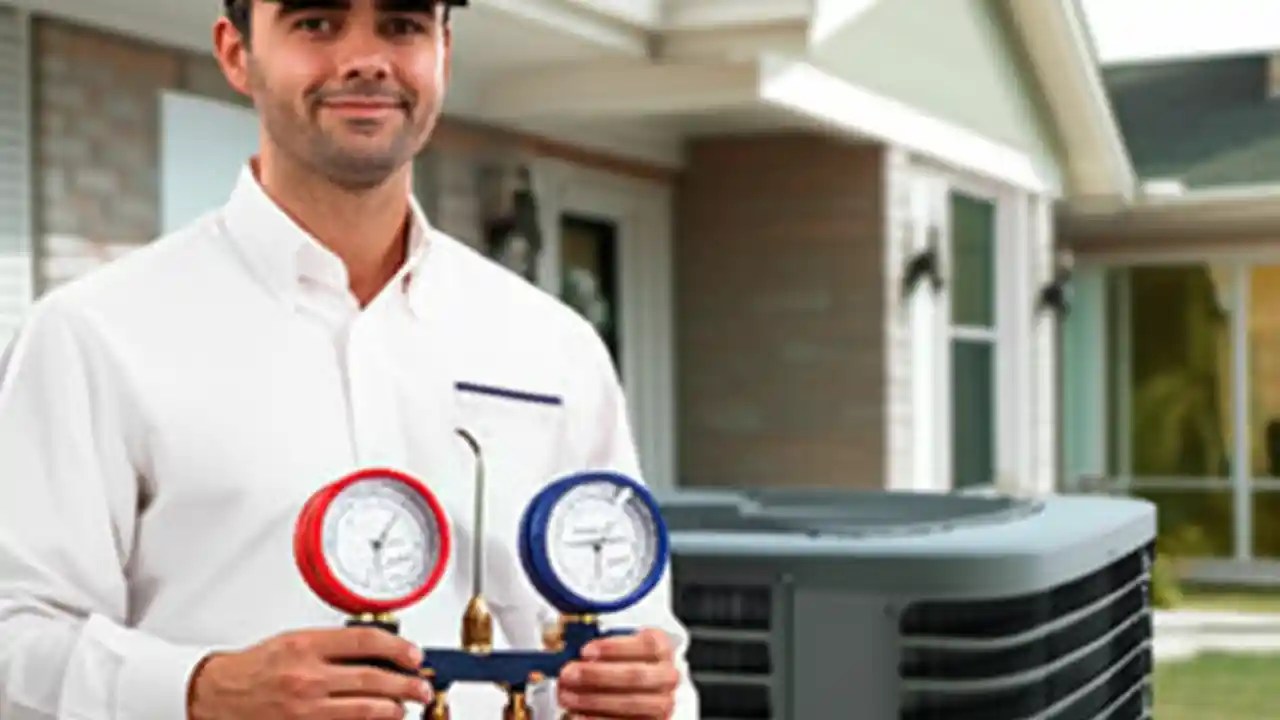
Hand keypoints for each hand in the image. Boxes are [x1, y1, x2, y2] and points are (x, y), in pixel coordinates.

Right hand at [186, 627, 432, 719]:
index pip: (366, 642)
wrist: (216, 694)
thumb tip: (377, 651)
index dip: (399, 649)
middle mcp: (307, 677)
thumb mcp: (293, 641)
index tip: (414, 655)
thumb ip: (333, 646)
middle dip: (407, 684)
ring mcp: (305, 709)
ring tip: (405, 707)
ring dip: (394, 709)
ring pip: (366, 709)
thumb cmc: (255, 667)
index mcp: (306, 646)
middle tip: (422, 687)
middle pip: (373, 679)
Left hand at [557, 628, 680, 718]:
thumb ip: (594, 646)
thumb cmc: (617, 663)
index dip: (614, 647)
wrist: (630, 690)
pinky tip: (578, 715)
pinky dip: (597, 719)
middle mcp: (666, 676)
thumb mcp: (610, 647)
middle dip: (597, 675)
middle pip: (635, 675)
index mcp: (661, 647)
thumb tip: (560, 643)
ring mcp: (662, 703)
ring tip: (567, 696)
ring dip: (593, 700)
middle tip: (568, 674)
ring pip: (631, 703)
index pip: (646, 644)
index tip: (585, 651)